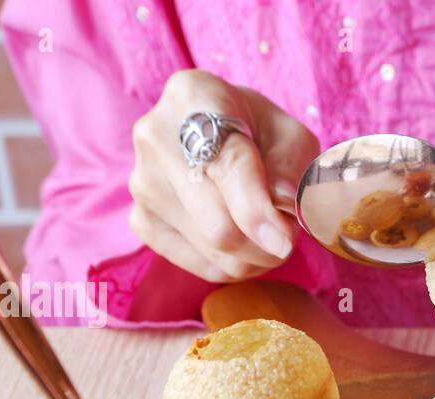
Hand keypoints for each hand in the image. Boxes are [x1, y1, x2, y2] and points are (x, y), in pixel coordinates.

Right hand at [128, 70, 319, 282]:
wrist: (212, 132)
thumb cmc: (256, 130)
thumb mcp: (288, 136)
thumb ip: (292, 171)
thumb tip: (281, 212)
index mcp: (193, 97)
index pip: (229, 168)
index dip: (260, 212)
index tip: (286, 241)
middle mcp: (155, 137)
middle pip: (218, 225)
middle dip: (266, 244)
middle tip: (289, 235)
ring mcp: (142, 182)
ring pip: (214, 251)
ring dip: (256, 256)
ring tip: (267, 232)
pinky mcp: (142, 220)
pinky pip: (201, 265)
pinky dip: (233, 265)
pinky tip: (243, 243)